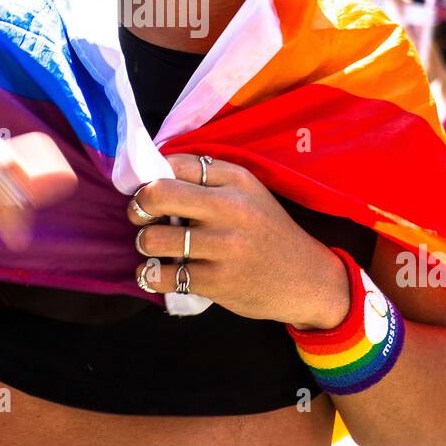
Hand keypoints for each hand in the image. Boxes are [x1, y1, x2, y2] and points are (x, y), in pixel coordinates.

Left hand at [128, 154, 349, 330]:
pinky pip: (164, 276)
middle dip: (138, 205)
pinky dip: (151, 275)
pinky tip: (157, 273)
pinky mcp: (218, 281)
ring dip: (144, 243)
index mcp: (236, 180)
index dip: (152, 176)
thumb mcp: (250, 193)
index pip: (175, 163)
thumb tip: (155, 172)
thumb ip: (210, 180)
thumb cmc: (268, 232)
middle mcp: (230, 208)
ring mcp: (224, 246)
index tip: (148, 189)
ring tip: (153, 246)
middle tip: (140, 215)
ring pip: (154, 238)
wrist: (307, 279)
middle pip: (157, 194)